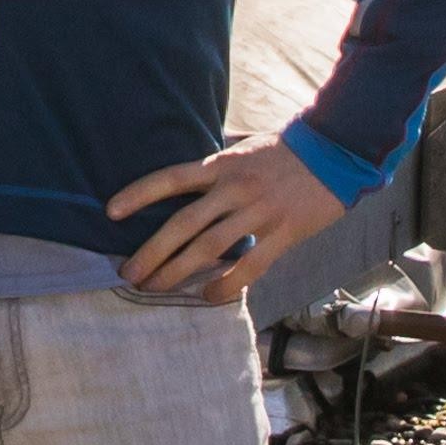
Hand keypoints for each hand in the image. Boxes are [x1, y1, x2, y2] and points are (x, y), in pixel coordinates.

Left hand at [107, 133, 343, 303]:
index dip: (138, 193)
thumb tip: (183, 180)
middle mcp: (235, 189)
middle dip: (151, 251)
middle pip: (183, 224)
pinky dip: (225, 284)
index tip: (110, 212)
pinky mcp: (283, 233)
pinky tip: (207, 297)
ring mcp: (258, 212)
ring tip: (153, 289)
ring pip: (209, 248)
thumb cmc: (284, 151)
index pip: (171, 178)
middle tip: (128, 273)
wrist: (335, 152)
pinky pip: (249, 266)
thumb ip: (215, 167)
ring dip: (177, 272)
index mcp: (221, 165)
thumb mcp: (242, 148)